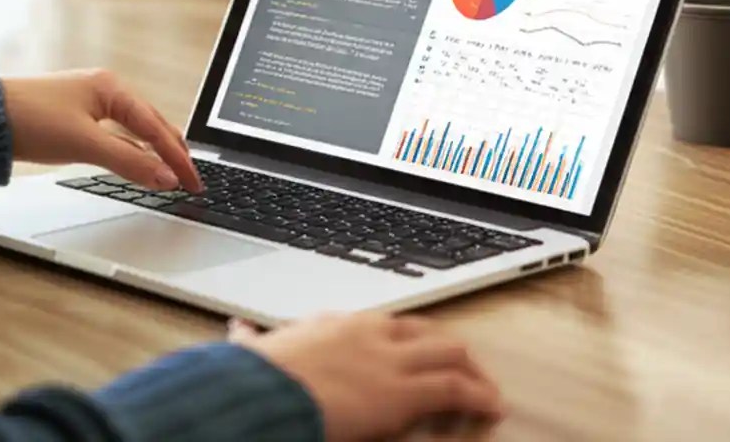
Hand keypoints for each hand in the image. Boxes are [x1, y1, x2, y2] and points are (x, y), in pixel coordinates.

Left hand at [1, 69, 202, 192]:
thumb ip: (129, 161)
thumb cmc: (28, 118)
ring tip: (174, 173)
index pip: (157, 128)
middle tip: (193, 180)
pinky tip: (140, 163)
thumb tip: (165, 177)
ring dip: (156, 153)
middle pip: (153, 125)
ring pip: (136, 131)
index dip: (178, 158)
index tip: (194, 182)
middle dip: (174, 153)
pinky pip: (119, 135)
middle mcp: (106, 91)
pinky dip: (134, 151)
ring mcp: (92, 103)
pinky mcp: (78, 118)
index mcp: (113, 88)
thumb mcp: (84, 143)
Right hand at [229, 313, 501, 440]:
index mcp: (335, 324)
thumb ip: (252, 341)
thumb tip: (238, 334)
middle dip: (446, 349)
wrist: (261, 392)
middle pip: (424, 331)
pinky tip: (491, 406)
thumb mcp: (254, 352)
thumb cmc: (252, 378)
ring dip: (470, 370)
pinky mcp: (404, 390)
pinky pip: (456, 387)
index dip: (402, 340)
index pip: (383, 324)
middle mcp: (369, 332)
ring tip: (484, 390)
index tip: (408, 353)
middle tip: (460, 368)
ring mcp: (390, 358)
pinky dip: (479, 395)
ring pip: (449, 351)